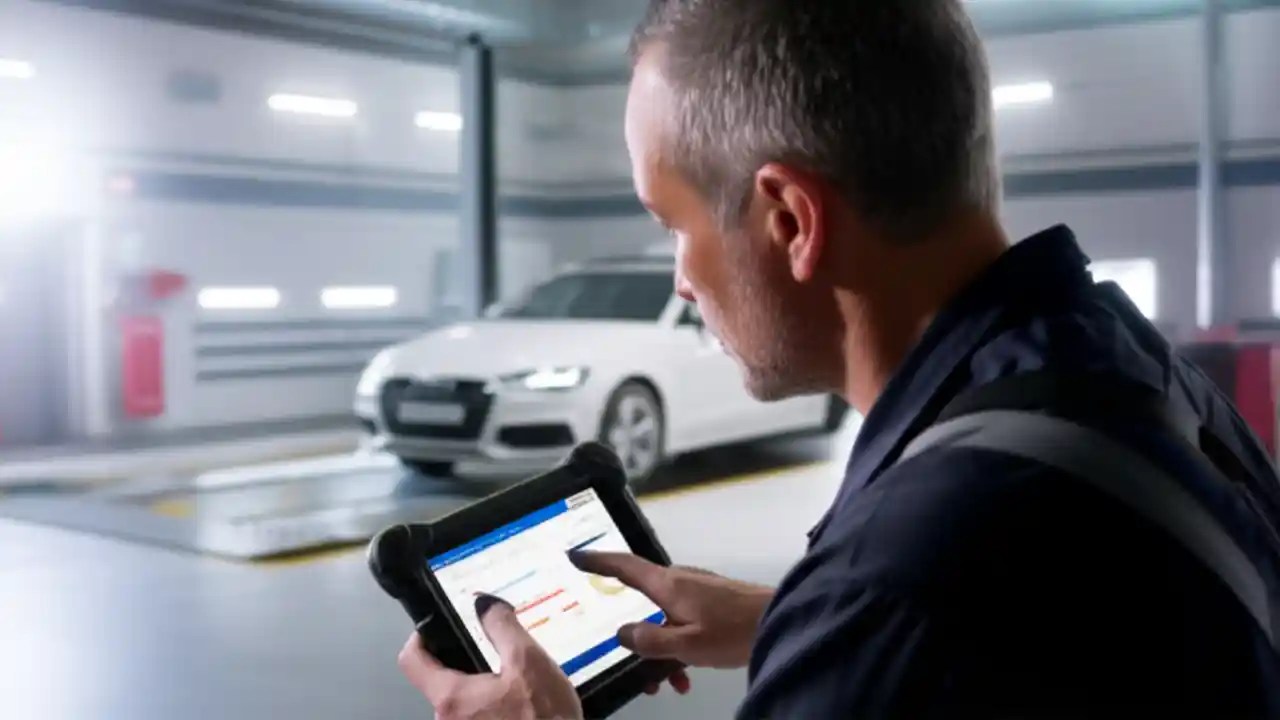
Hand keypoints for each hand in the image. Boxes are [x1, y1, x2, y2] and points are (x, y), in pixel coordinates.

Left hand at [398, 594, 581, 719]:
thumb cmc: (544, 718)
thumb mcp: (529, 661)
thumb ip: (501, 627)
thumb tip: (483, 603)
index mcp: (451, 698)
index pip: (410, 660)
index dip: (421, 637)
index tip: (438, 628)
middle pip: (439, 682)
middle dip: (463, 663)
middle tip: (494, 653)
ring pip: (460, 703)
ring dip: (481, 688)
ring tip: (515, 683)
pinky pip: (474, 718)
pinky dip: (491, 708)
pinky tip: (519, 706)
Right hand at [568, 550, 773, 669]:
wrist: (783, 622)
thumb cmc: (737, 631)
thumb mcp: (688, 645)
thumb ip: (651, 641)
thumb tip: (622, 633)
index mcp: (669, 585)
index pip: (624, 566)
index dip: (597, 561)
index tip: (575, 556)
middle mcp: (680, 581)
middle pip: (641, 600)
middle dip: (632, 632)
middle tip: (626, 658)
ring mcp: (698, 591)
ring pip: (663, 618)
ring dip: (659, 649)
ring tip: (663, 682)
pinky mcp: (712, 603)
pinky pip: (682, 622)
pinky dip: (677, 647)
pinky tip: (686, 676)